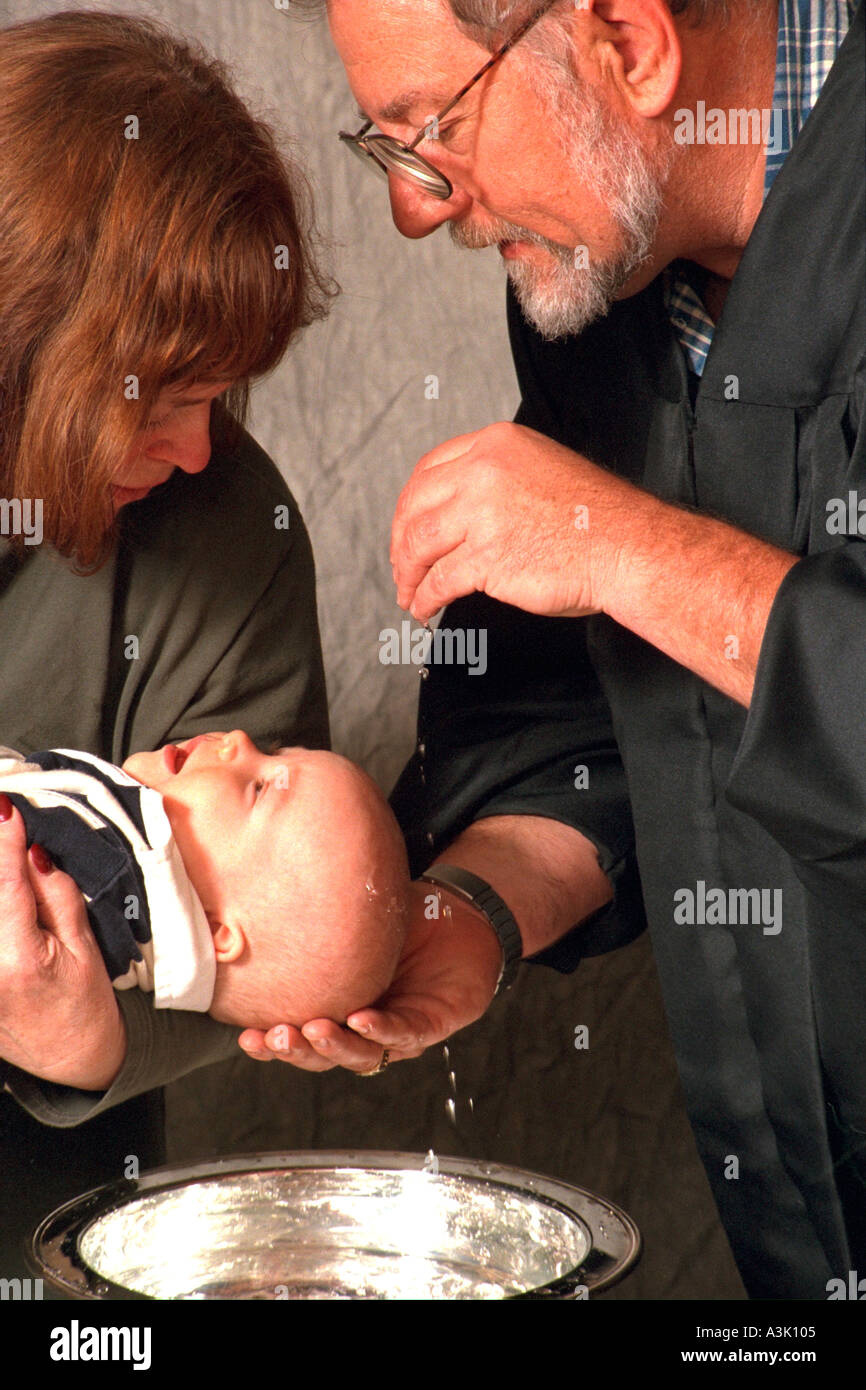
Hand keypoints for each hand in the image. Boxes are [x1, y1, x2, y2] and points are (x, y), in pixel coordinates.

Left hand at [0, 799, 125, 1088]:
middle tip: (1, 822)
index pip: (5, 883)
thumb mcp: (85, 946)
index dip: (3, 840)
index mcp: (18, 959)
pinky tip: (5, 894)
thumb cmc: (84, 1006)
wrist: (71, 1059)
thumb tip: (31, 851)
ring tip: (8, 860)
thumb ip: (56, 895)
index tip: (3, 807)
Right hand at [237, 881, 501, 1072]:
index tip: (245, 1035)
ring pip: (363, 1052)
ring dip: (336, 1045)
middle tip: (275, 1035)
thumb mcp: (355, 923)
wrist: (460, 917)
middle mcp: (365, 1029)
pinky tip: (362, 1019)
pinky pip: (405, 1032)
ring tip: (314, 1029)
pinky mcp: (432, 1023)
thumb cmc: (403, 922)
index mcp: (339, 1011)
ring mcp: (398, 1031)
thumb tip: (268, 900)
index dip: (272, 1045)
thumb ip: (319, 923)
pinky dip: (382, 1029)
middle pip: (325, 1055)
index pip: (300, 1037)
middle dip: (298, 1049)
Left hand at [390, 422, 629, 624]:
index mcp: (496, 444)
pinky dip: (425, 597)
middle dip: (400, 540)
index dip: (411, 503)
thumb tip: (459, 512)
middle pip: (415, 504)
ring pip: (419, 543)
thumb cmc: (596, 519)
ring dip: (407, 572)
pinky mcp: (486, 556)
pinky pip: (439, 580)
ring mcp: (482, 513)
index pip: (430, 469)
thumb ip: (497, 480)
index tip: (406, 524)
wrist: (628, 546)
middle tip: (400, 563)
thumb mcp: (541, 470)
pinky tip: (425, 606)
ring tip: (409, 591)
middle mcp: (484, 472)